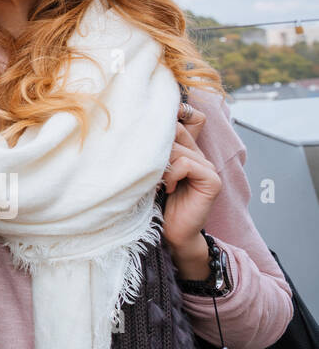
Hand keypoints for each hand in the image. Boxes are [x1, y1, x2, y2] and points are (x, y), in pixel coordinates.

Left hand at [161, 106, 221, 271]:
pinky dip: (172, 175)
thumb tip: (136, 124)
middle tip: (148, 165)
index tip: (146, 123)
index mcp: (185, 148)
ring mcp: (208, 165)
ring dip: (160, 165)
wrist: (170, 231)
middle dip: (155, 145)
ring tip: (157, 182)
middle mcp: (198, 153)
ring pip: (178, 148)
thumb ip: (152, 149)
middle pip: (175, 130)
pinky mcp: (212, 180)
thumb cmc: (155, 200)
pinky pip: (186, 164)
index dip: (169, 116)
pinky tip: (168, 188)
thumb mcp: (150, 169)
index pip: (184, 118)